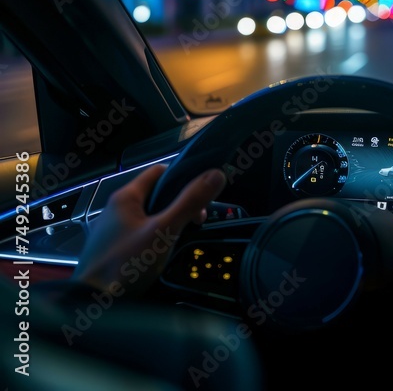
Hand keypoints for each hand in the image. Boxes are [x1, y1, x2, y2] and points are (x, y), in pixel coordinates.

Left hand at [73, 164, 225, 294]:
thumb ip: (190, 202)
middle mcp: (116, 210)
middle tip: (196, 220)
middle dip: (181, 204)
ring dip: (170, 223)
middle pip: (157, 195)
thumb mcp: (164, 231)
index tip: (202, 193)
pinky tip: (164, 253)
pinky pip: (142, 234)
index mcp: (125, 198)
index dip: (183, 177)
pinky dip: (157, 238)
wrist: (93, 305)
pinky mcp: (114, 249)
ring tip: (182, 238)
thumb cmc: (124, 265)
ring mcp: (113, 230)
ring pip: (150, 216)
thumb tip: (215, 175)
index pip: (159, 171)